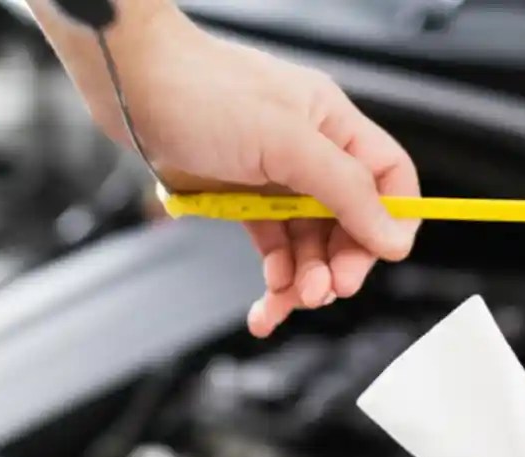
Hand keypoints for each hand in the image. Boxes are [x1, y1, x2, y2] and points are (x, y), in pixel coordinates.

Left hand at [45, 3, 419, 336]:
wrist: (130, 89)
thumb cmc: (203, 94)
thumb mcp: (287, 143)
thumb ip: (345, 191)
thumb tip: (392, 235)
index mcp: (335, 127)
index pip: (390, 179)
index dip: (394, 220)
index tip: (383, 258)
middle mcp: (313, 154)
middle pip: (352, 222)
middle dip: (341, 262)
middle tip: (325, 289)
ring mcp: (278, 180)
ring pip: (311, 244)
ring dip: (306, 279)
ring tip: (289, 300)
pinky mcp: (245, 202)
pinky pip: (275, 249)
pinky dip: (275, 279)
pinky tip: (267, 300)